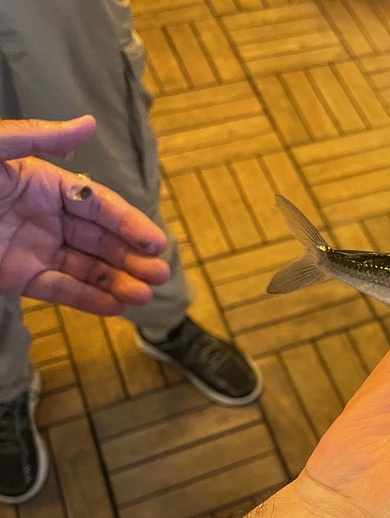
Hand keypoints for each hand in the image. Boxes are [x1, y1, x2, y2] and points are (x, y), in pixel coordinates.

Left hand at [0, 115, 169, 314]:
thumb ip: (37, 139)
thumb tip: (90, 123)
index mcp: (44, 183)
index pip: (99, 205)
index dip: (129, 223)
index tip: (154, 242)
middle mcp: (45, 218)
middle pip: (99, 240)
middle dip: (131, 258)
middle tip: (160, 275)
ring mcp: (32, 250)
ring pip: (84, 268)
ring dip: (116, 282)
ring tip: (144, 298)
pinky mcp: (17, 278)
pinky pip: (59, 290)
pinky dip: (87, 300)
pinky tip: (114, 308)